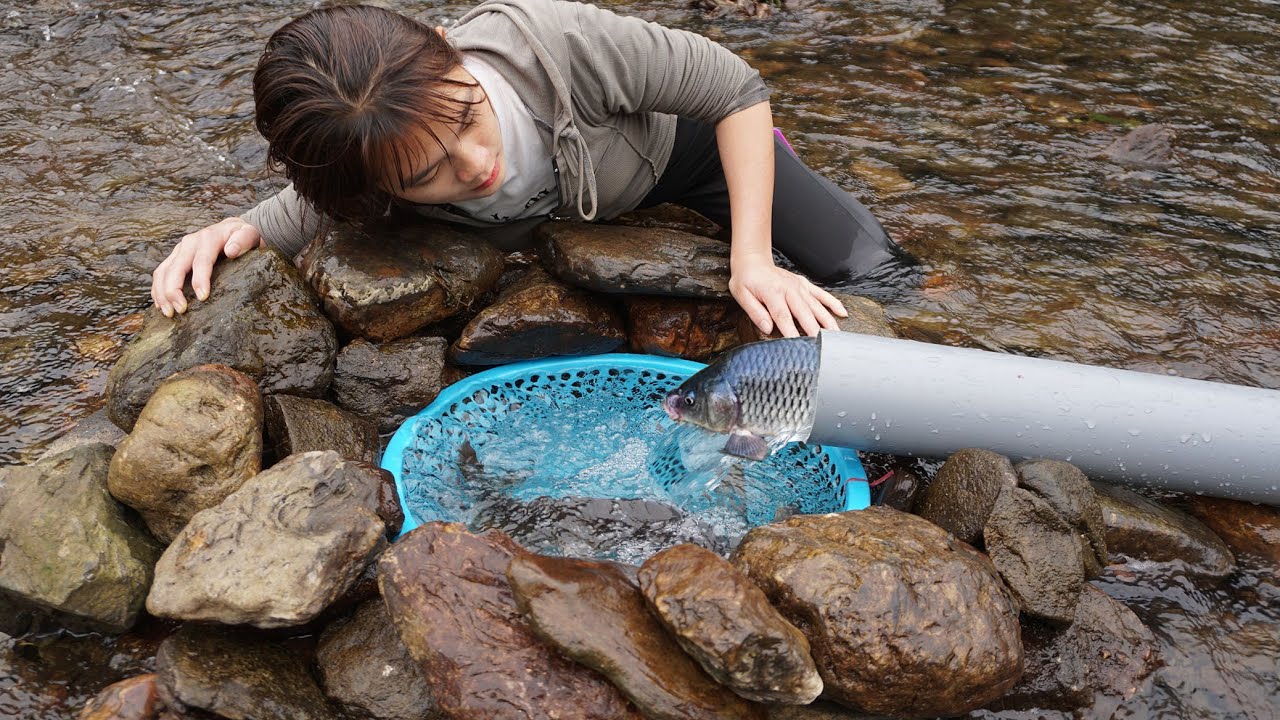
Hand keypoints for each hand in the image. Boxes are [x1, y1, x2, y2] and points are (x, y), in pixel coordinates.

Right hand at [150, 217, 262, 316]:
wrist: (229, 229)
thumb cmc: (241, 235)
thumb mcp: (248, 233)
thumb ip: (242, 241)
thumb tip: (232, 251)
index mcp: (207, 238)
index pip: (201, 261)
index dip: (200, 279)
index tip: (202, 297)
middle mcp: (189, 243)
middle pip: (176, 268)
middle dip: (174, 290)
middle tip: (181, 310)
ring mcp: (179, 251)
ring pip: (163, 272)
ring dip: (162, 293)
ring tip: (169, 313)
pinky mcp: (174, 258)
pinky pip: (160, 274)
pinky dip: (158, 290)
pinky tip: (161, 305)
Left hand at [729, 256, 846, 337]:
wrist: (753, 261)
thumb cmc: (746, 280)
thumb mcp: (741, 295)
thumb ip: (755, 312)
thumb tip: (767, 328)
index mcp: (772, 293)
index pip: (783, 316)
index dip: (791, 331)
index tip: (797, 344)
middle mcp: (789, 289)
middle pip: (804, 313)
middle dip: (814, 330)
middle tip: (822, 345)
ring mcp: (799, 286)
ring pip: (816, 305)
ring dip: (827, 320)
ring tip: (836, 335)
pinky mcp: (804, 284)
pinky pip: (821, 294)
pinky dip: (832, 303)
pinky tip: (842, 313)